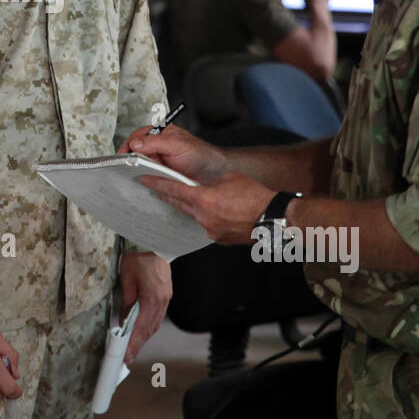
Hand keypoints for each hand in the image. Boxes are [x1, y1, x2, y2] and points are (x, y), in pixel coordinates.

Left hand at [119, 252, 170, 364]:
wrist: (157, 244)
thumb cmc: (140, 257)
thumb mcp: (127, 278)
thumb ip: (127, 301)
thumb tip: (124, 320)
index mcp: (153, 298)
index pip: (140, 327)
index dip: (133, 344)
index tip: (126, 356)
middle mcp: (162, 301)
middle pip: (149, 330)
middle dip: (138, 345)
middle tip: (127, 358)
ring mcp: (166, 299)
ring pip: (154, 325)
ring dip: (143, 338)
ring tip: (132, 348)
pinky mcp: (166, 296)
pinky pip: (157, 317)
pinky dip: (149, 327)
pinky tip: (142, 332)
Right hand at [122, 123, 229, 184]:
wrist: (214, 175)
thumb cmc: (201, 156)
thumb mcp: (177, 145)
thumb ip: (155, 143)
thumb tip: (135, 144)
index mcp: (160, 133)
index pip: (137, 136)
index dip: (129, 146)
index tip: (125, 156)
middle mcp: (157, 145)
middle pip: (136, 150)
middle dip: (133, 159)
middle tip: (131, 167)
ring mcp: (158, 159)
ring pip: (140, 163)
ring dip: (139, 169)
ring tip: (140, 174)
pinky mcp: (160, 173)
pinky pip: (147, 175)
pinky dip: (146, 178)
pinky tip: (148, 181)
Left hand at [141, 170, 274, 244]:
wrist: (273, 218)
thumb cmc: (256, 196)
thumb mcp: (230, 178)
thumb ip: (211, 181)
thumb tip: (205, 185)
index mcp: (204, 199)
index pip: (173, 189)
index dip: (157, 184)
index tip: (145, 180)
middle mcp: (203, 216)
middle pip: (179, 204)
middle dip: (169, 196)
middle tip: (158, 189)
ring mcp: (210, 230)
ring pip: (195, 215)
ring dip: (194, 207)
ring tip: (201, 200)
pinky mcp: (219, 239)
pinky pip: (208, 226)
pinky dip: (209, 218)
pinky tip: (220, 213)